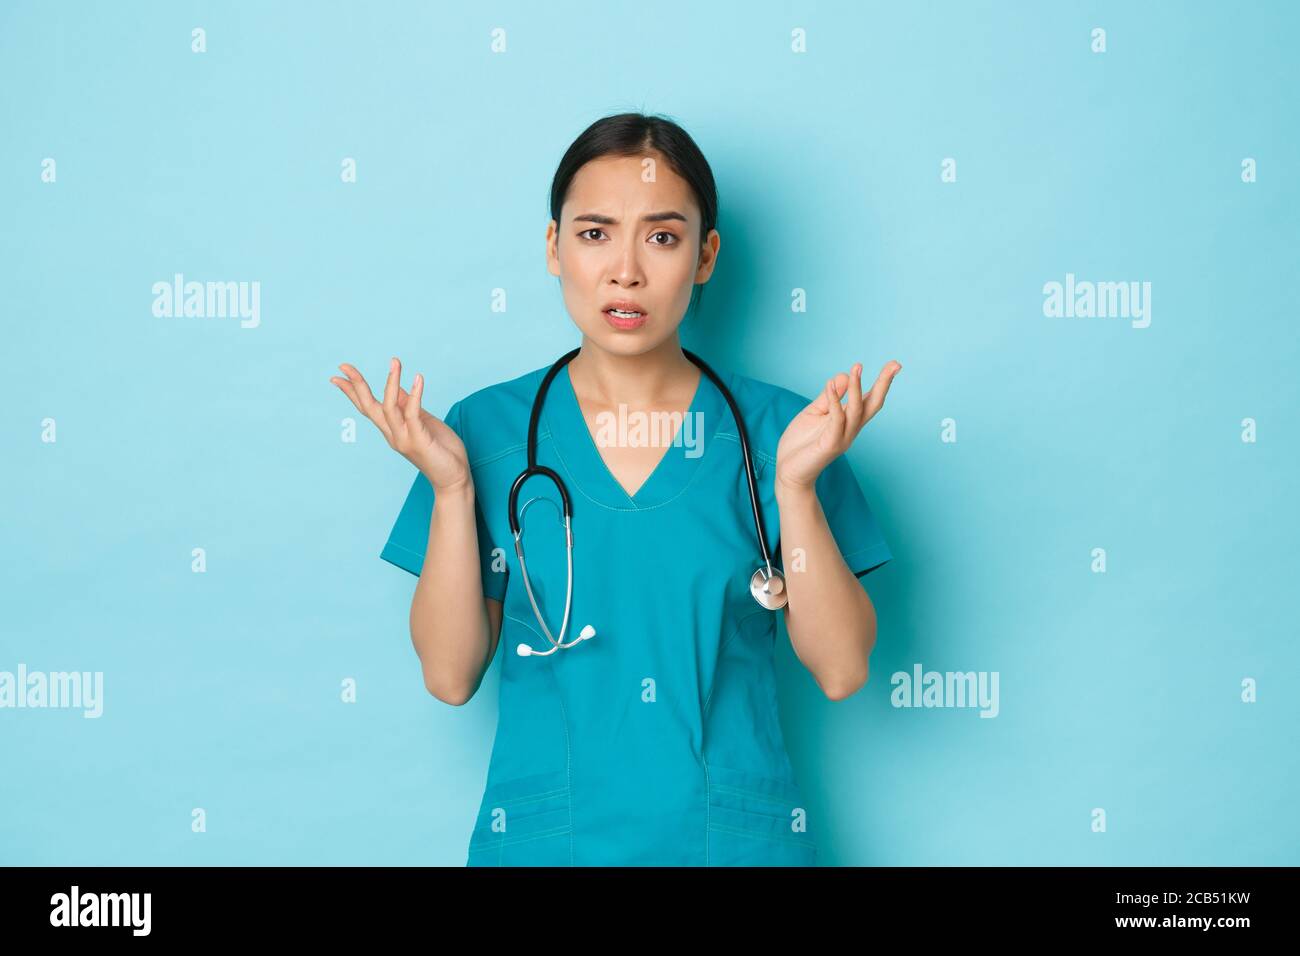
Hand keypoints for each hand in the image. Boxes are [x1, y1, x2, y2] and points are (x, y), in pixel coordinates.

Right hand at [330, 357, 471, 493]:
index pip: (368, 407)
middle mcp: (393, 435)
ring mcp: (404, 439)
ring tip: (395, 361)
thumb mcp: (422, 422)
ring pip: (388, 408)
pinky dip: (414, 395)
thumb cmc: (440, 450)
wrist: (453, 478)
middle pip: (369, 407)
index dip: (353, 391)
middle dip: (356, 385)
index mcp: (392, 430)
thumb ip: (408, 406)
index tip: (338, 374)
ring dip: (391, 382)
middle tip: (343, 366)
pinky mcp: (418, 441)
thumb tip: (398, 387)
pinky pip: (412, 414)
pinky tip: (418, 378)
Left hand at [775, 360, 900, 493]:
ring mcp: (842, 437)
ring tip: (857, 367)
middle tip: (895, 364)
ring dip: (856, 388)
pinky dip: (834, 401)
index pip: (869, 399)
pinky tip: (830, 385)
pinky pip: (836, 419)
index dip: (882, 383)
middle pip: (873, 405)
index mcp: (849, 421)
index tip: (895, 365)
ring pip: (856, 410)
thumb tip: (845, 375)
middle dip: (884, 384)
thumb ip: (829, 396)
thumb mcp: (815, 413)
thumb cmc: (801, 443)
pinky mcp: (830, 444)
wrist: (789, 471)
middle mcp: (851, 429)